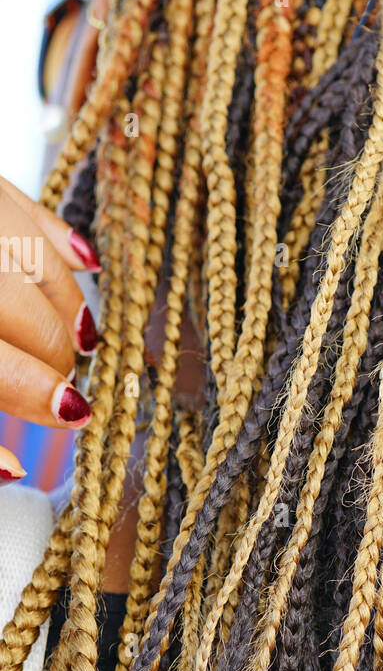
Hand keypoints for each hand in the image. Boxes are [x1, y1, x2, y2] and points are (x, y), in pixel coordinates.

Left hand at [0, 172, 100, 481]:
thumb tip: (12, 468)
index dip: (37, 391)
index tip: (70, 411)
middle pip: (16, 309)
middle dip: (55, 349)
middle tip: (63, 375)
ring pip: (29, 255)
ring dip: (66, 299)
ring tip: (77, 332)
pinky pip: (19, 202)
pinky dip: (58, 234)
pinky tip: (82, 263)